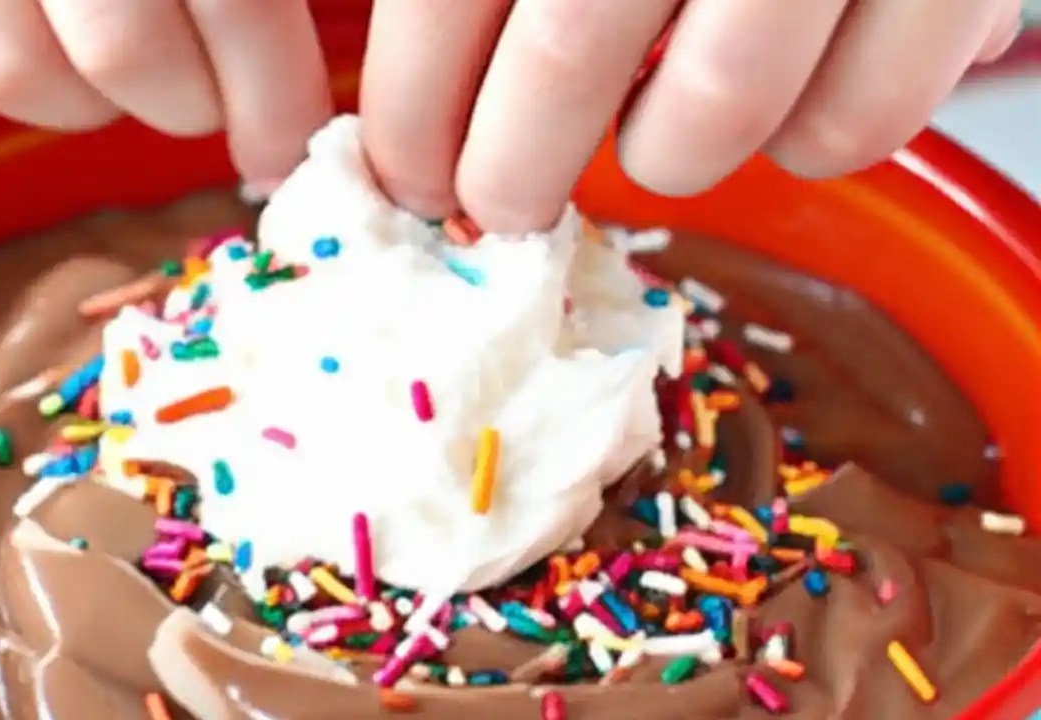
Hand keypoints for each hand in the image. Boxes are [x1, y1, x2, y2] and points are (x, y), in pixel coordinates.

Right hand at [0, 0, 332, 190]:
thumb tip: (297, 96)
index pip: (235, 0)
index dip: (273, 97)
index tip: (286, 147)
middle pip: (124, 53)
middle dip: (183, 101)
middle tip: (195, 91)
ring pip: (12, 78)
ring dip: (77, 99)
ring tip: (93, 54)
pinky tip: (13, 39)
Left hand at [360, 0, 1022, 231]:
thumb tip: (417, 96)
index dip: (411, 114)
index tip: (409, 174)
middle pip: (565, 53)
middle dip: (509, 171)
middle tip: (501, 203)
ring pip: (712, 112)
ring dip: (661, 156)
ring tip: (650, 136)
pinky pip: (855, 124)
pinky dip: (804, 145)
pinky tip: (782, 105)